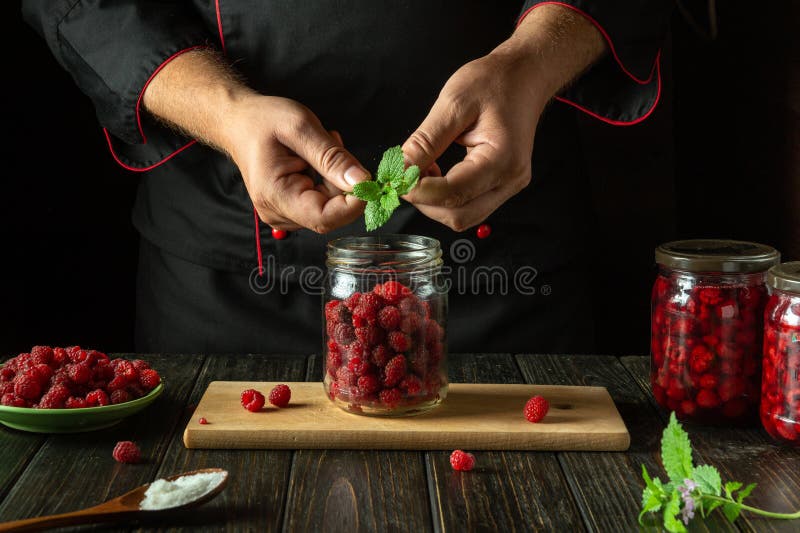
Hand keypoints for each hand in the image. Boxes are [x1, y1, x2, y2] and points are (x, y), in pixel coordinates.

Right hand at [141, 49, 370, 233]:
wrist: (238, 121)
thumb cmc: (263, 120)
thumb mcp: (301, 128)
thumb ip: (332, 158)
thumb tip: (362, 181)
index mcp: (275, 195)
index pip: (324, 218)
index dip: (352, 204)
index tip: (368, 179)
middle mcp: (277, 212)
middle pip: (330, 213)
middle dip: (343, 183)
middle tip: (337, 145)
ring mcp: (282, 214)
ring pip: (328, 208)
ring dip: (335, 180)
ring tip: (322, 146)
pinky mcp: (289, 209)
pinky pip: (321, 202)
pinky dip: (327, 181)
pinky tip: (317, 158)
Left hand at [401, 50, 545, 231]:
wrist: (525, 76)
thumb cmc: (494, 82)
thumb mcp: (453, 103)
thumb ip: (426, 141)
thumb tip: (401, 170)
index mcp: (502, 159)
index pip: (453, 193)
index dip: (419, 191)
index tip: (396, 178)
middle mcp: (510, 179)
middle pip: (459, 216)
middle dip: (425, 203)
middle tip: (405, 177)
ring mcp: (508, 186)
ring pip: (463, 216)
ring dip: (434, 203)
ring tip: (422, 171)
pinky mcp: (502, 185)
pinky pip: (469, 205)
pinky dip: (445, 197)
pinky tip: (435, 174)